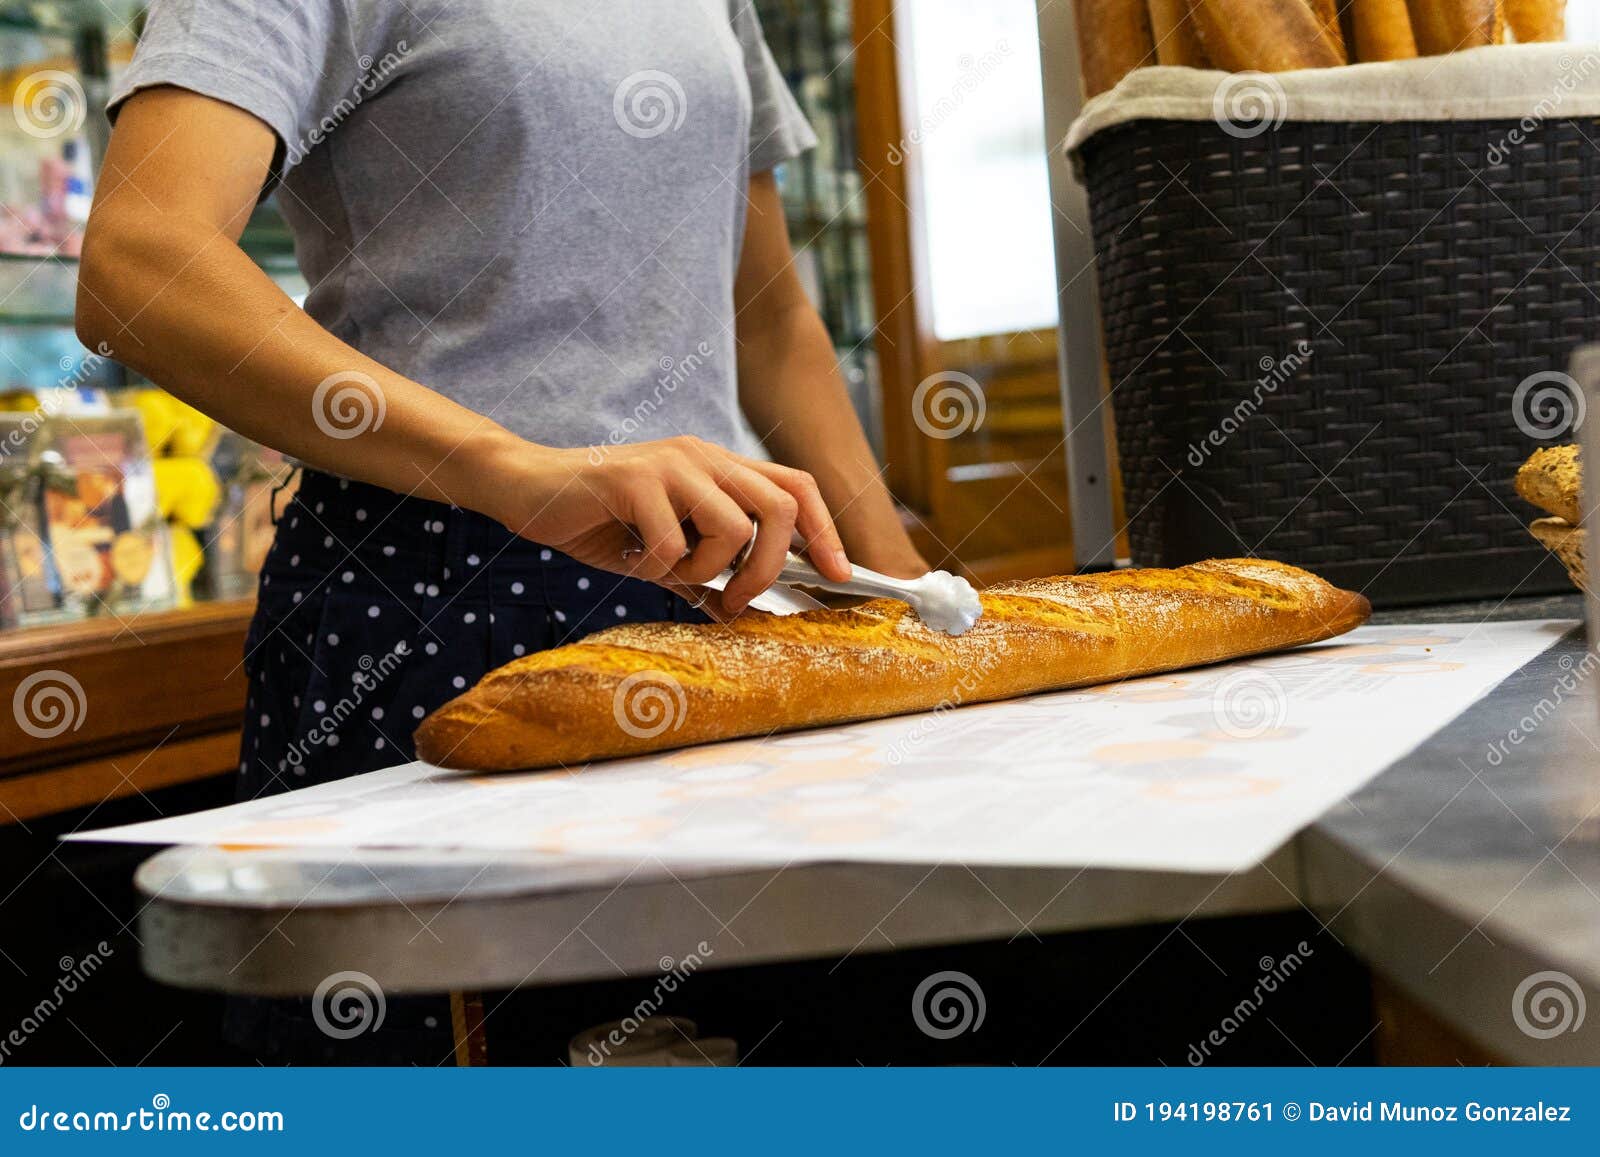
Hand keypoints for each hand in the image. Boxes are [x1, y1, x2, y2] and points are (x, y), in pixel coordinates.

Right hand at [494, 436, 851, 614]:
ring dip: (707, 568)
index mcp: (717, 466)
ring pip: (735, 527)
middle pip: (780, 507)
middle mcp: (702, 455)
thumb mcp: (666, 554)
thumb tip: (750, 615)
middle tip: (737, 600)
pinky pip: (674, 543)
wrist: (527, 490)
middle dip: (769, 568)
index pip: (796, 486)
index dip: (826, 530)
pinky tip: (632, 556)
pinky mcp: (633, 478)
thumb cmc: (601, 521)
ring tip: (669, 569)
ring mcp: (670, 463)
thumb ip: (709, 577)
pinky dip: (656, 568)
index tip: (838, 574)